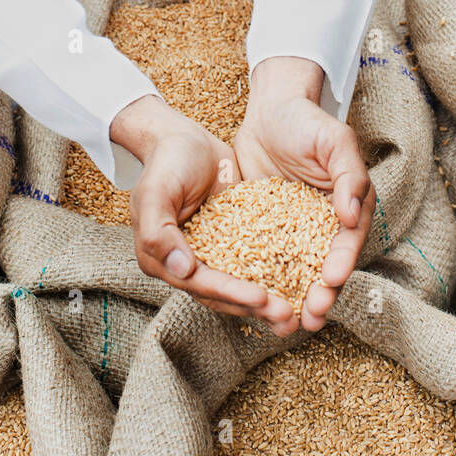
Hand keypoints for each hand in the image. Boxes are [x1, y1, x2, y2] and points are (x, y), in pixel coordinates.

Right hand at [109, 94, 299, 334]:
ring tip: (297, 312)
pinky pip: (254, 263)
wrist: (182, 138)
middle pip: (223, 294)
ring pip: (241, 285)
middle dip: (256, 307)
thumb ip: (159, 231)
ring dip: (268, 301)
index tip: (261, 298)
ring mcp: (210, 255)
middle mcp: (185, 264)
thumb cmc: (166, 162)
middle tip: (288, 317)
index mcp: (161, 259)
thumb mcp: (156, 191)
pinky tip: (299, 283)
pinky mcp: (233, 241)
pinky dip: (274, 275)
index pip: (200, 284)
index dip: (231, 293)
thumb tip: (181, 269)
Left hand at [231, 56, 374, 335]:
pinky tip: (253, 301)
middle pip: (324, 266)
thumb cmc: (307, 120)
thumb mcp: (334, 141)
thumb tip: (353, 214)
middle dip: (320, 294)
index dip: (341, 264)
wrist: (268, 111)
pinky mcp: (264, 228)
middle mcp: (323, 224)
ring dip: (293, 297)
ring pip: (295, 269)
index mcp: (348, 206)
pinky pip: (264, 257)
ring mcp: (293, 229)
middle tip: (312, 318)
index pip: (347, 242)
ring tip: (286, 324)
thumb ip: (349, 175)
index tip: (330, 282)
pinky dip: (262, 280)